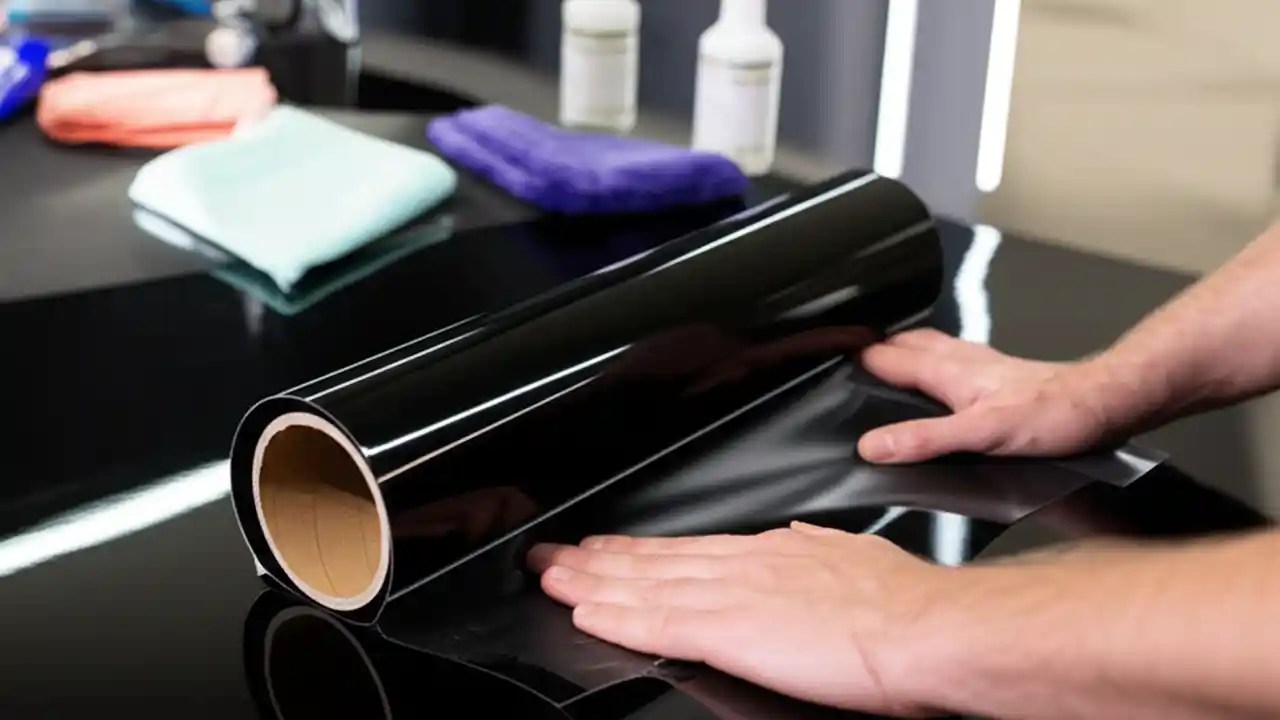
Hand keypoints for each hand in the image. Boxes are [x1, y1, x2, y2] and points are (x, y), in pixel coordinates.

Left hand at [526, 522, 949, 715]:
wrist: (923, 625)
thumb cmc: (900, 600)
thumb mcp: (850, 555)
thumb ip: (813, 550)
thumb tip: (794, 541)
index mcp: (771, 554)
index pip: (689, 551)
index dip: (641, 550)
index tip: (607, 547)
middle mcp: (741, 566)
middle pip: (653, 561)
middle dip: (597, 559)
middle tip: (551, 554)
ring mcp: (730, 595)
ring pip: (642, 584)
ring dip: (590, 581)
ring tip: (550, 576)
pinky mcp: (728, 630)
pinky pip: (656, 623)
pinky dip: (615, 616)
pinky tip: (584, 613)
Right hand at [856, 329, 1141, 463]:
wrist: (1104, 404)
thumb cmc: (1054, 417)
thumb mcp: (981, 435)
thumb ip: (925, 439)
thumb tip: (873, 446)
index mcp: (947, 371)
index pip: (885, 354)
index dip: (853, 354)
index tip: (822, 351)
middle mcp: (961, 360)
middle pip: (903, 343)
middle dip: (872, 344)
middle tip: (844, 350)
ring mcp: (980, 364)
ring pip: (928, 346)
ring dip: (902, 348)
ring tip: (881, 354)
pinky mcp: (998, 374)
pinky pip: (952, 357)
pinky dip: (931, 360)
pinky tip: (938, 374)